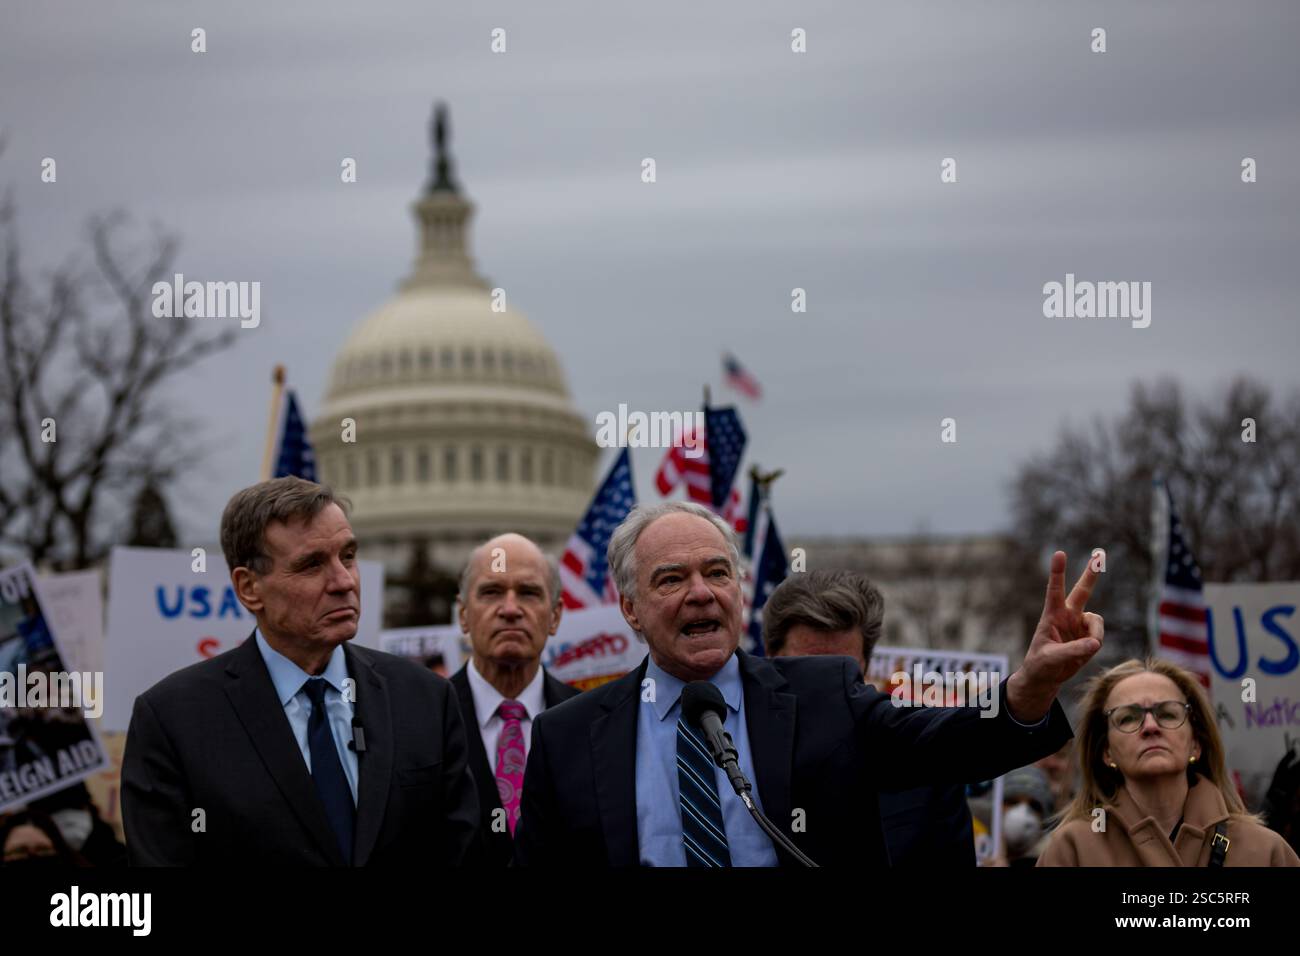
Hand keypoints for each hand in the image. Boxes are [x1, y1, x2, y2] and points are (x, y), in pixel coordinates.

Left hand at [1007, 550, 1104, 721]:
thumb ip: (1073, 650)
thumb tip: (1095, 643)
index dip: (1058, 572)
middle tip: (1100, 553)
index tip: (1060, 553)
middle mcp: (1067, 615)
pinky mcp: (1089, 636)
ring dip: (1095, 634)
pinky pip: (1099, 637)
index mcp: (1052, 615)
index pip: (1054, 590)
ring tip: (1086, 648)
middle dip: (1092, 573)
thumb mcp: (1051, 658)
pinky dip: (1095, 645)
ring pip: (1097, 621)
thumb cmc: (1040, 664)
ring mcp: (1079, 625)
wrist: (1046, 677)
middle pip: (1082, 590)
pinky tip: (1084, 652)